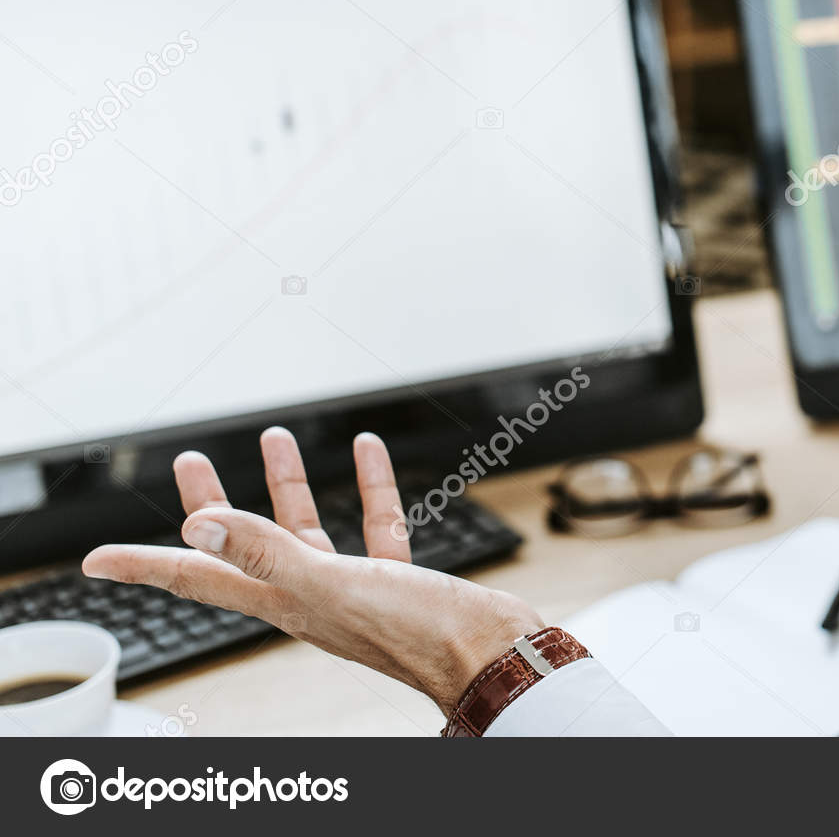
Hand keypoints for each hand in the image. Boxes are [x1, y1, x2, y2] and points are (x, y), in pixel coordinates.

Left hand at [81, 428, 542, 716]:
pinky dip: (368, 487)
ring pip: (307, 529)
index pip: (194, 578)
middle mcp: (308, 594)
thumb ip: (267, 554)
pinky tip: (368, 454)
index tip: (97, 560)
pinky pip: (374, 526)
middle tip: (190, 463)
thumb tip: (201, 526)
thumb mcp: (330, 586)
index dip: (141, 565)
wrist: (489, 653)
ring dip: (288, 484)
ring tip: (277, 437)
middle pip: (241, 547)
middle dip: (212, 504)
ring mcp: (352, 587)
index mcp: (282, 601)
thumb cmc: (416, 633)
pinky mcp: (397, 578)